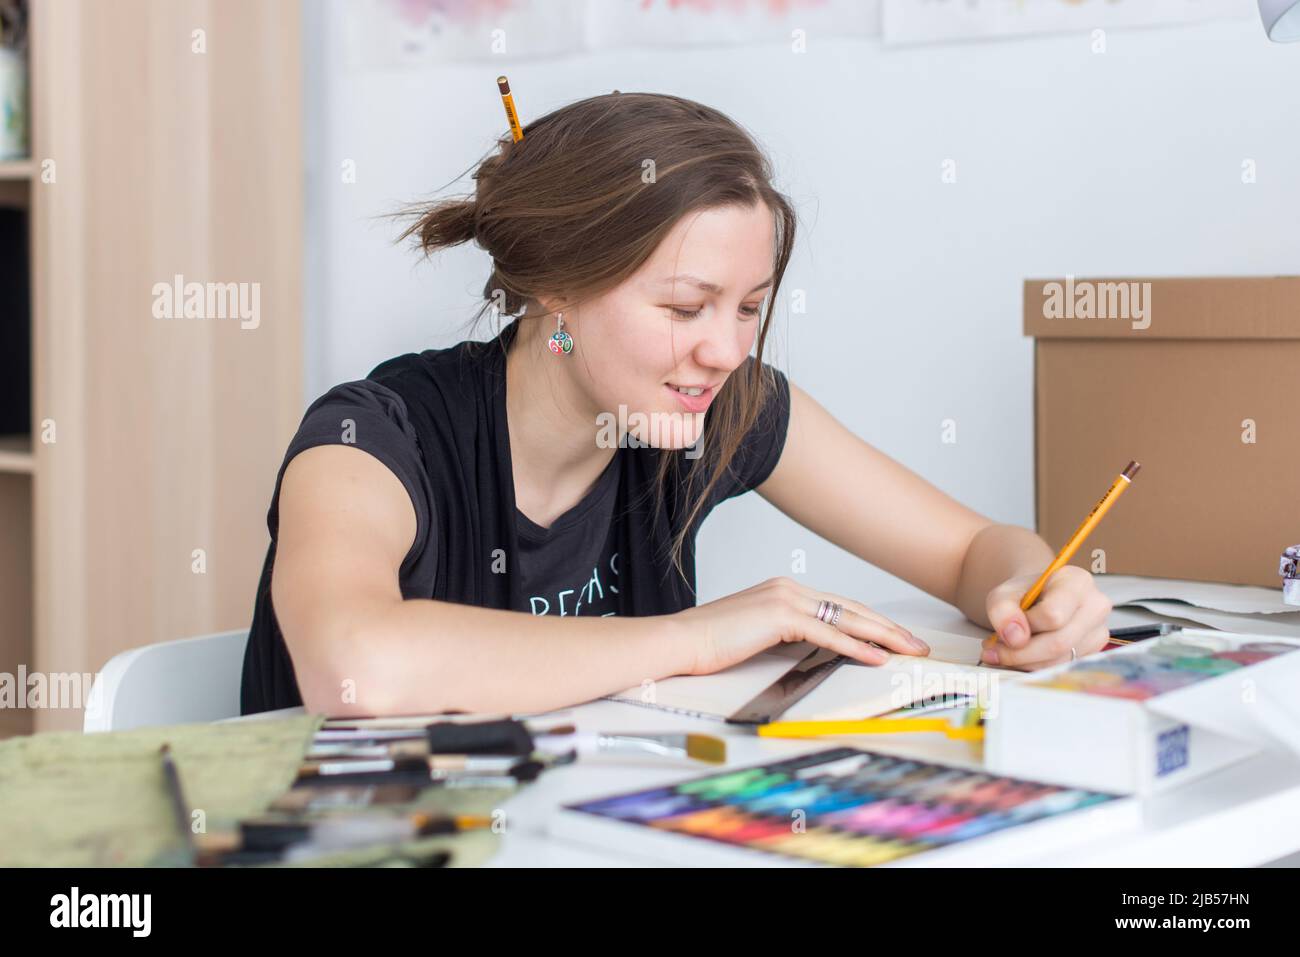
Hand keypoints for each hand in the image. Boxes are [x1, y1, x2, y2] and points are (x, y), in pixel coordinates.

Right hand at [674, 576, 932, 674]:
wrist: (679, 642)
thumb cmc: (709, 645)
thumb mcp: (756, 639)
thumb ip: (786, 639)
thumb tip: (817, 654)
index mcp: (782, 591)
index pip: (839, 606)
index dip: (871, 622)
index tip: (895, 638)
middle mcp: (788, 588)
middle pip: (851, 608)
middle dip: (888, 627)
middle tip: (916, 644)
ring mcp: (785, 598)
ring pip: (847, 617)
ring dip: (883, 635)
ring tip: (908, 649)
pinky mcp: (780, 615)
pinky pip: (829, 633)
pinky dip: (857, 646)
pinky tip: (877, 657)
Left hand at [981, 565, 1111, 669]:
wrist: (1039, 600)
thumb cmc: (1024, 594)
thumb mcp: (1004, 594)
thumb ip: (1002, 610)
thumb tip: (1015, 638)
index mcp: (1077, 582)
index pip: (1053, 614)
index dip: (1025, 626)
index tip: (1005, 627)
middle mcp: (1096, 606)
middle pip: (1059, 642)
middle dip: (1021, 652)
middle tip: (994, 651)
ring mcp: (1098, 631)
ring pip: (1060, 659)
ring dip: (1025, 662)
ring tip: (1004, 652)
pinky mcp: (1093, 652)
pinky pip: (1062, 667)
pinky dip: (1036, 666)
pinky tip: (1021, 656)